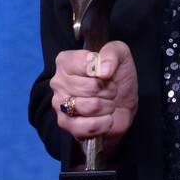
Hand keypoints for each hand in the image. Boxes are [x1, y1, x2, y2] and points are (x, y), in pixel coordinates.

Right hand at [51, 41, 137, 155]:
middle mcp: (58, 82)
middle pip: (91, 87)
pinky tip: (105, 119)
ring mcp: (59, 105)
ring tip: (108, 104)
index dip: (104, 71)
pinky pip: (89, 126)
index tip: (107, 73)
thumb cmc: (117, 76)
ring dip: (108, 106)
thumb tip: (103, 70)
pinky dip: (105, 123)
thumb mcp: (120, 55)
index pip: (84, 64)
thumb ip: (112, 53)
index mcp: (66, 61)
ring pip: (91, 106)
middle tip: (110, 91)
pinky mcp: (66, 125)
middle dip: (109, 90)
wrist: (122, 103)